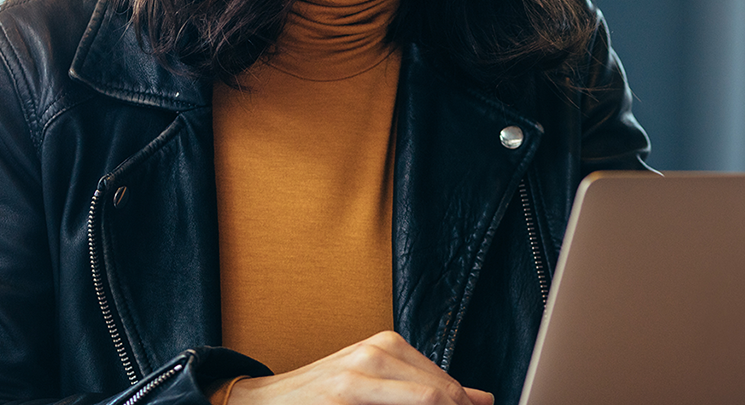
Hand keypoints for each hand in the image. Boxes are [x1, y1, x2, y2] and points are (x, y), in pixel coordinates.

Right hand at [226, 331, 493, 404]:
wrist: (261, 402)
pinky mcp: (341, 401)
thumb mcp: (377, 380)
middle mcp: (373, 356)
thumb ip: (427, 386)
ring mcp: (355, 380)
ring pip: (426, 401)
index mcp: (386, 346)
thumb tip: (482, 399)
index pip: (445, 385)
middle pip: (438, 394)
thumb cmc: (322, 393)